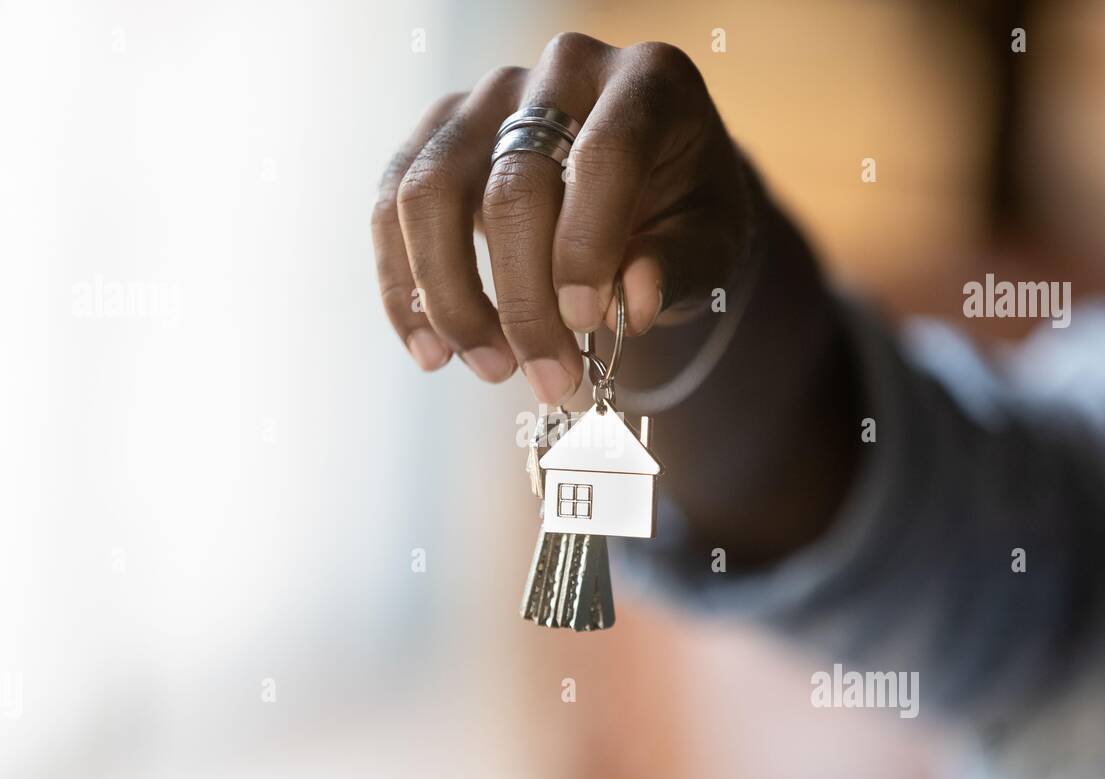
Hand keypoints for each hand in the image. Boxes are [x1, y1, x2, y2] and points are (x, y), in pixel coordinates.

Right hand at [371, 32, 753, 403]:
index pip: (604, 155)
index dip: (588, 245)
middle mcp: (560, 72)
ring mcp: (487, 98)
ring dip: (451, 297)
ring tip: (492, 368)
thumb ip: (680, 266)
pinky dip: (404, 289)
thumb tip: (630, 305)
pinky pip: (392, 207)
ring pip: (430, 191)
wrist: (648, 183)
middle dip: (525, 299)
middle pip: (513, 184)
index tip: (587, 324)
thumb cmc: (684, 209)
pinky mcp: (437, 133)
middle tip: (550, 379)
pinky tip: (433, 353)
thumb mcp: (712, 238)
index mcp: (645, 84)